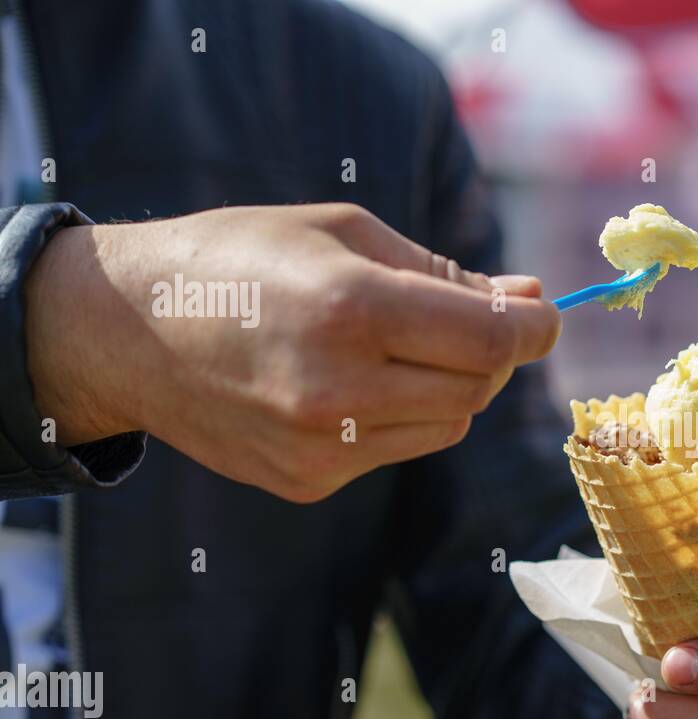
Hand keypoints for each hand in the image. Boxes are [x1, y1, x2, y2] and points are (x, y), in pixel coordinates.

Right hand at [23, 203, 560, 501]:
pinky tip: (346, 384)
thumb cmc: (243, 259)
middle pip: (478, 387)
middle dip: (489, 353)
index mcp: (352, 311)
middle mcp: (340, 390)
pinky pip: (399, 449)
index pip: (489, 339)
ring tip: (388, 347)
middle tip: (465, 320)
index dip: (534, 328)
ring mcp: (323, 447)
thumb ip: (444, 272)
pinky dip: (399, 415)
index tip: (544, 315)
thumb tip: (528, 298)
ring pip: (449, 424)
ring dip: (446, 386)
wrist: (128, 330)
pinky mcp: (310, 480)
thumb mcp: (343, 234)